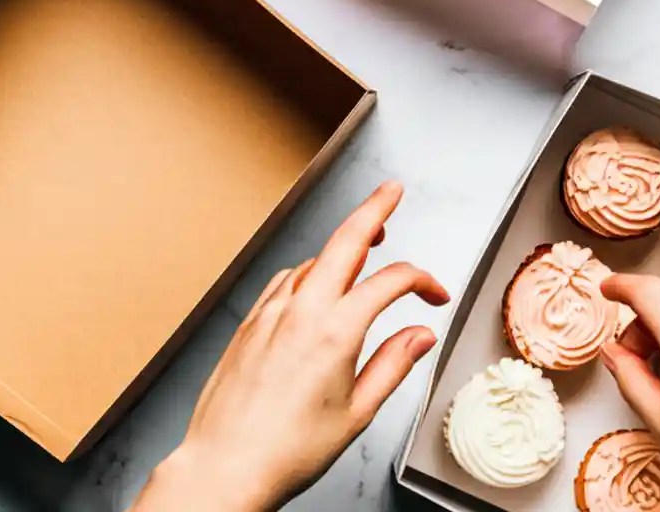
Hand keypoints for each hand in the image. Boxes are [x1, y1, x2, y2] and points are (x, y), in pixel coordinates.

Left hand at [133, 182, 449, 511]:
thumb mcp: (358, 412)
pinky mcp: (248, 325)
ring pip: (312, 260)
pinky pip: (284, 282)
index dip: (423, 281)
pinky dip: (309, 273)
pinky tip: (316, 285)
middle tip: (391, 192)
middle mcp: (300, 312)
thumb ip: (394, 364)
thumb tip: (420, 335)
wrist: (224, 466)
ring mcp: (270, 314)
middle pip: (344, 240)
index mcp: (336, 331)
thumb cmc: (286, 450)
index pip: (391, 281)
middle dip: (373, 209)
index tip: (435, 296)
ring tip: (362, 245)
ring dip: (341, 247)